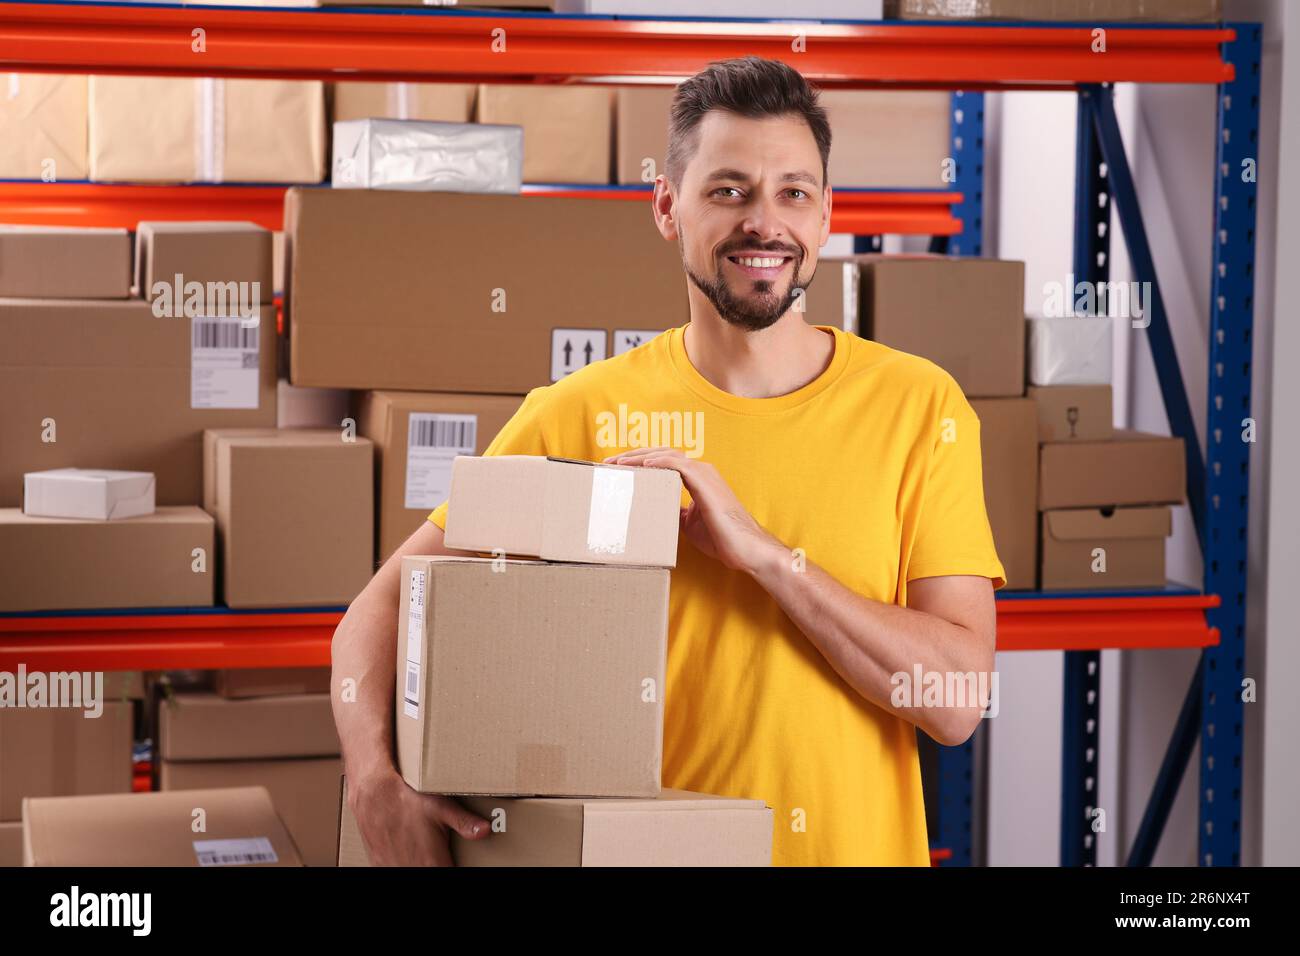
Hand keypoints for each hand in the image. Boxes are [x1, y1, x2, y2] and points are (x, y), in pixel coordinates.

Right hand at [349, 767, 489, 865]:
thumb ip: (465, 822)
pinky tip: (409, 855)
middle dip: (439, 864)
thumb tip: (486, 830)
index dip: (454, 867)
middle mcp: (412, 870)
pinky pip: (395, 870)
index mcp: (432, 863)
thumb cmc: (408, 799)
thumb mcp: (442, 808)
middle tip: (441, 854)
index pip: (449, 874)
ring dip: (421, 864)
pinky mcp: (380, 864)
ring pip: (413, 873)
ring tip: (425, 854)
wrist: (373, 795)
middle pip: (432, 874)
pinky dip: (405, 864)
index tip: (456, 861)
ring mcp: (394, 869)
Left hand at [602, 447, 782, 575]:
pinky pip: (678, 464)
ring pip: (666, 455)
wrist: (745, 548)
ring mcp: (704, 474)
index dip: (639, 463)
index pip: (663, 463)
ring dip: (639, 457)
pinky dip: (658, 462)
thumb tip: (656, 512)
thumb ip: (674, 512)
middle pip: (661, 454)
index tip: (617, 471)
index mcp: (697, 478)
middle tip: (609, 465)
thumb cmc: (722, 537)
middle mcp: (700, 470)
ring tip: (618, 464)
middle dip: (632, 456)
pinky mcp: (705, 482)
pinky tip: (642, 465)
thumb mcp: (689, 524)